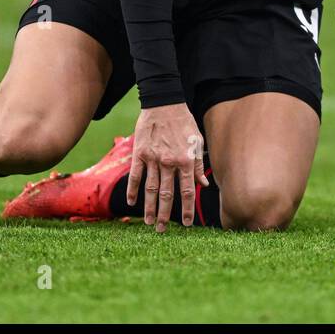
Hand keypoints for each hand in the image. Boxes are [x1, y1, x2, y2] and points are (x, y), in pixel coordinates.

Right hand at [128, 103, 208, 232]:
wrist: (164, 103)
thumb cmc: (184, 122)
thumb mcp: (197, 142)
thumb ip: (198, 164)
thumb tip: (203, 185)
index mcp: (186, 161)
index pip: (187, 192)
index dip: (186, 210)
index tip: (186, 224)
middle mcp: (169, 163)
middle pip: (166, 194)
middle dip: (164, 215)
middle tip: (161, 230)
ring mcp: (153, 158)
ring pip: (151, 188)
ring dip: (149, 207)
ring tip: (148, 222)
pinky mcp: (140, 153)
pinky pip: (136, 175)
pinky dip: (133, 190)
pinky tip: (131, 202)